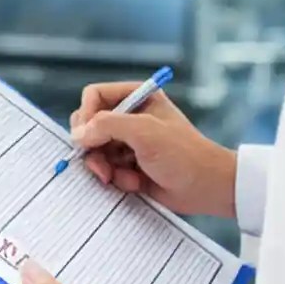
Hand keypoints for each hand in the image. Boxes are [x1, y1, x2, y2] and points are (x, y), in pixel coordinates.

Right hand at [71, 82, 237, 217]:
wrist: (206, 187)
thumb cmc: (183, 154)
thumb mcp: (144, 132)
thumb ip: (107, 126)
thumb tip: (78, 135)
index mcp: (137, 97)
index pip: (94, 96)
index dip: (86, 116)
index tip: (85, 138)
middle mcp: (131, 116)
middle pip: (90, 126)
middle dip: (93, 148)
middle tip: (101, 166)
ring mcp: (129, 141)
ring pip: (95, 150)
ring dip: (105, 167)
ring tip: (123, 177)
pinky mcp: (130, 164)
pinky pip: (107, 169)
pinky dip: (117, 178)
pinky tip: (136, 183)